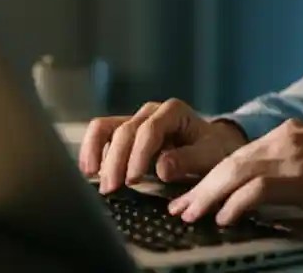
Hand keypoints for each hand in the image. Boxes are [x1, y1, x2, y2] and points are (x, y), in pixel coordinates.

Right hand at [79, 98, 248, 193]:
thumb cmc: (212, 151)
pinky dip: (92, 150)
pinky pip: (101, 134)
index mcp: (174, 112)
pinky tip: (89, 171)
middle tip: (111, 189)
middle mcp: (151, 112)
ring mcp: (135, 120)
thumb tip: (161, 168)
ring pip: (106, 128)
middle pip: (125, 131)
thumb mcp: (210, 156)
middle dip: (116, 161)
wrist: (213, 147)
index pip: (150, 130)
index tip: (133, 180)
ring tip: (93, 179)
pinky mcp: (124, 132)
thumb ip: (188, 160)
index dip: (138, 155)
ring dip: (96, 153)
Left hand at [166, 119, 302, 226]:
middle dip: (201, 187)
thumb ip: (287, 175)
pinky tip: (225, 217)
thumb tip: (253, 202)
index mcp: (291, 134)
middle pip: (231, 161)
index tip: (192, 196)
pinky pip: (259, 187)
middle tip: (180, 208)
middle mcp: (288, 137)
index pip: (239, 154)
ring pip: (237, 171)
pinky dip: (237, 203)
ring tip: (192, 215)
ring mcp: (297, 153)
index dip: (211, 177)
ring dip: (209, 196)